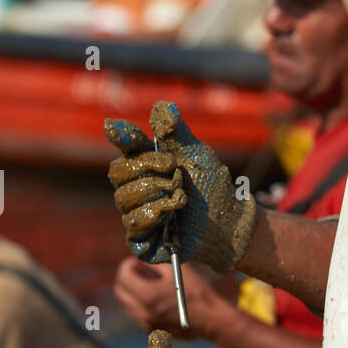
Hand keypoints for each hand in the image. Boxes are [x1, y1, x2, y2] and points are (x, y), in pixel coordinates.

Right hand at [105, 100, 256, 272]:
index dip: (126, 138)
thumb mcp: (195, 153)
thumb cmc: (212, 186)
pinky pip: (132, 225)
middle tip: (176, 173)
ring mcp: (136, 215)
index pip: (123, 148)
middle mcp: (134, 189)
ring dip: (157, 193)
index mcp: (143, 165)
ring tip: (182, 196)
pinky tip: (173, 213)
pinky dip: (154, 214)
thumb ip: (176, 130)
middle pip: (117, 173)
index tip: (125, 130)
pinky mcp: (142, 240)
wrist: (229, 221)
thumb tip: (162, 107)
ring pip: (124, 200)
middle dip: (149, 170)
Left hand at [113, 257, 229, 339]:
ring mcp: (146, 323)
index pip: (123, 276)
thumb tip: (143, 259)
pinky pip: (137, 313)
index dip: (128, 265)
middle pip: (120, 291)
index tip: (137, 261)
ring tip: (149, 283)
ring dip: (132, 291)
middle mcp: (143, 312)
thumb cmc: (197, 293)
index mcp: (148, 295)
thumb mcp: (177, 271)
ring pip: (127, 303)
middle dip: (126, 278)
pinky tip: (157, 297)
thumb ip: (156, 263)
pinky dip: (140, 303)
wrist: (212, 320)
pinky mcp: (152, 330)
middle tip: (139, 270)